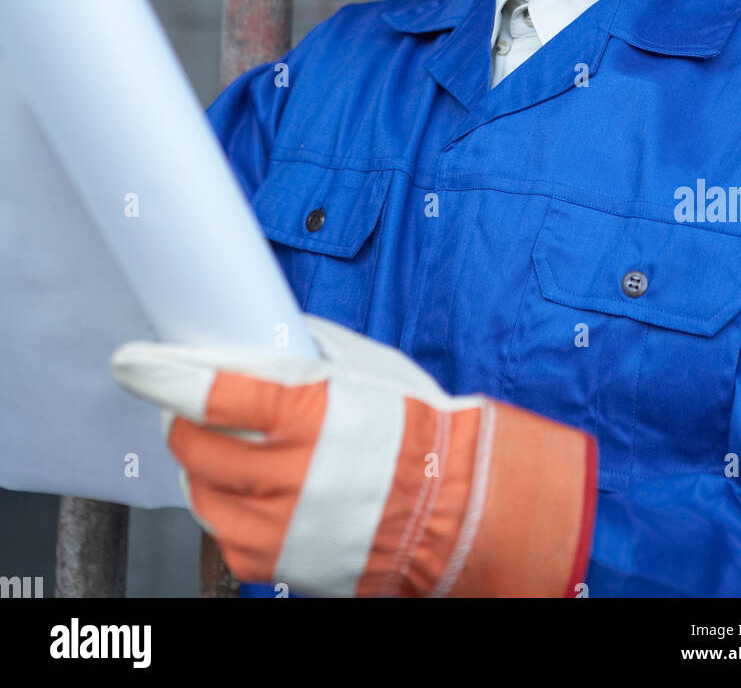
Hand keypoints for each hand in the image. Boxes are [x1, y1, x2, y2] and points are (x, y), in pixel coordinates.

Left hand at [111, 317, 596, 597]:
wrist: (453, 505)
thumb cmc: (414, 429)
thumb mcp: (366, 369)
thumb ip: (307, 352)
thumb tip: (260, 331)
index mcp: (309, 415)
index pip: (211, 393)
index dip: (160, 375)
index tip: (131, 362)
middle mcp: (289, 474)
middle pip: (193, 446)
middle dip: (178, 420)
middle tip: (183, 407)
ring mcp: (283, 527)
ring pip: (201, 495)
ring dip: (198, 467)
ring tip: (216, 449)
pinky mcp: (282, 564)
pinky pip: (225, 537)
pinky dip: (224, 509)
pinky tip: (244, 490)